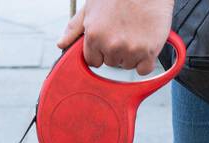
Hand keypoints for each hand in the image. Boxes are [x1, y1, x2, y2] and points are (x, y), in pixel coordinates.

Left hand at [58, 0, 174, 75]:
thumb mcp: (91, 7)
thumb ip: (74, 28)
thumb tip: (61, 44)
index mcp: (94, 35)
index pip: (93, 60)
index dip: (101, 51)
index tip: (109, 40)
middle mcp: (110, 45)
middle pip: (111, 63)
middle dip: (116, 50)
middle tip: (124, 30)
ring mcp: (130, 50)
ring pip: (127, 65)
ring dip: (131, 54)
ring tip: (135, 32)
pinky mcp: (148, 52)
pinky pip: (144, 69)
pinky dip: (146, 60)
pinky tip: (145, 42)